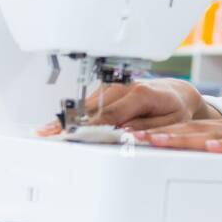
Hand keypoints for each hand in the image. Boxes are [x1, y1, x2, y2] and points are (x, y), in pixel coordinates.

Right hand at [36, 78, 215, 135]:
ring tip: (46, 131)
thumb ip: (148, 128)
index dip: (90, 126)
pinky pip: (89, 105)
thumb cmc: (174, 108)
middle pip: (92, 109)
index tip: (75, 135)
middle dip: (70, 122)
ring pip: (87, 105)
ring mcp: (113, 88)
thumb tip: (125, 134)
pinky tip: (59, 125)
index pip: (109, 115)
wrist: (176, 93)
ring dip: (68, 119)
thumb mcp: (170, 122)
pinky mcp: (107, 91)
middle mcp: (123, 87)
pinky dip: (75, 115)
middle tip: (48, 134)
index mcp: (140, 94)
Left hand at [132, 119, 221, 185]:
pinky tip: (209, 147)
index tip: (137, 135)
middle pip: (195, 129)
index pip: (193, 128)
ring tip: (157, 140)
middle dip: (163, 132)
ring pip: (213, 136)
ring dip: (183, 138)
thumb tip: (205, 161)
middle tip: (132, 136)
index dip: (165, 130)